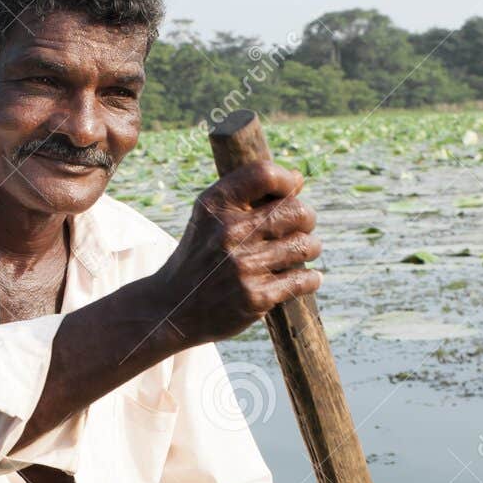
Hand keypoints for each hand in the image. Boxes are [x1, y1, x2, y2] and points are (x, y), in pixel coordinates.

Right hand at [147, 158, 321, 346]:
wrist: (172, 309)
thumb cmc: (199, 257)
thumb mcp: (208, 218)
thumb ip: (247, 196)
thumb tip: (298, 180)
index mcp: (215, 206)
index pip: (265, 174)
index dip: (287, 180)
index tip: (293, 190)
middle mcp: (228, 233)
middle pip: (296, 211)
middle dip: (306, 218)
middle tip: (302, 227)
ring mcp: (242, 266)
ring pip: (304, 246)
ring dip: (310, 248)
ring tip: (302, 252)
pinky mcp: (255, 297)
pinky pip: (302, 280)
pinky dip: (310, 279)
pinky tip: (306, 278)